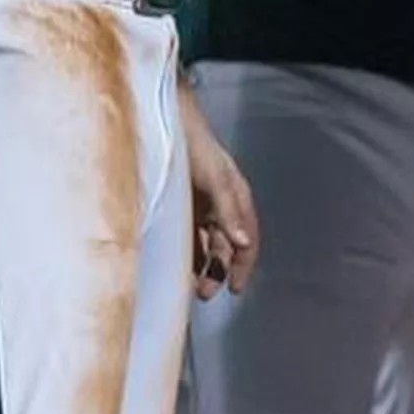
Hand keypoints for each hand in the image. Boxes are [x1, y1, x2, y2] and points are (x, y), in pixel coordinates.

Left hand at [180, 83, 257, 298]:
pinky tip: (175, 265)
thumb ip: (228, 212)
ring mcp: (201, 206)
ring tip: (188, 285)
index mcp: (237, 199)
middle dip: (218, 270)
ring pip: (206, 244)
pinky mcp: (181, 205)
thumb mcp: (216, 180)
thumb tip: (243, 244)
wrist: (166, 122)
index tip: (234, 289)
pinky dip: (186, 252)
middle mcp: (221, 206)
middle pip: (225, 247)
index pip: (247, 240)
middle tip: (203, 291)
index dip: (243, 265)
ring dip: (201, 265)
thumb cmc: (195, 148)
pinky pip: (188, 236)